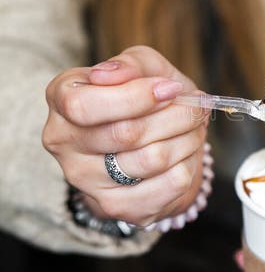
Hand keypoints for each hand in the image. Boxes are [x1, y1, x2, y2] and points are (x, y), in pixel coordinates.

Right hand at [43, 45, 208, 226]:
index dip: (134, 97)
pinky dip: (189, 164)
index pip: (83, 106)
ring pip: (152, 159)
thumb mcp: (143, 67)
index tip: (170, 89)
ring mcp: (86, 180)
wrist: (154, 139)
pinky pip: (170, 184)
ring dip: (187, 138)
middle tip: (196, 106)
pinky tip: (185, 153)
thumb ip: (131, 64)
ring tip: (193, 127)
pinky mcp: (117, 206)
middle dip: (175, 116)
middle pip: (125, 134)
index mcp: (62, 100)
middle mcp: (63, 142)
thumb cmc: (145, 96)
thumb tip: (113, 74)